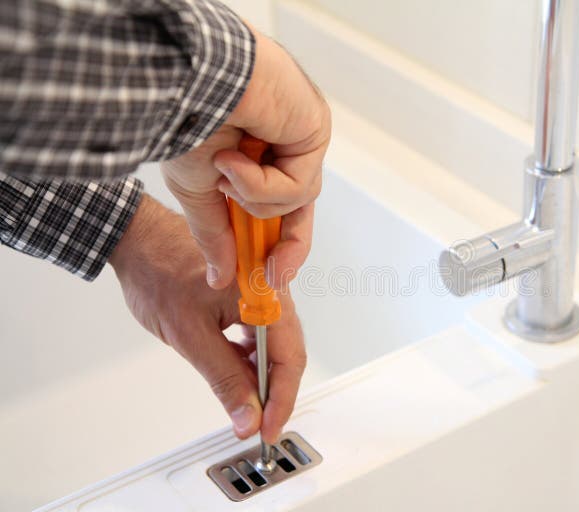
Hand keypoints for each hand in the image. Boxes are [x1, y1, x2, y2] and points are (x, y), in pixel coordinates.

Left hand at [109, 195, 306, 442]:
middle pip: (287, 353)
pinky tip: (235, 375)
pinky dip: (249, 359)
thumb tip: (246, 416)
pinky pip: (259, 334)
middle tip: (255, 424)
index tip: (267, 429)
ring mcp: (261, 292)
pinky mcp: (249, 295)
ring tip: (242, 405)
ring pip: (273, 346)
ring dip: (260, 378)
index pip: (289, 359)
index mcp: (264, 295)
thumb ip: (224, 381)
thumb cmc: (159, 273)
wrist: (140, 239)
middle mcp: (270, 291)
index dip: (281, 400)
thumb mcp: (191, 337)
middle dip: (272, 394)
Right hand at [161, 25, 329, 289]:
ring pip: (295, 202)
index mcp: (252, 157)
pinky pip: (298, 187)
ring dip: (253, 198)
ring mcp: (299, 139)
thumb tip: (220, 276)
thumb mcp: (195, 193)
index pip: (274, 209)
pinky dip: (262, 184)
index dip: (271, 247)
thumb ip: (215, 236)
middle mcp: (280, 146)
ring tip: (223, 168)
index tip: (264, 279)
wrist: (182, 82)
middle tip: (272, 277)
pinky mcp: (314, 132)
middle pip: (296, 211)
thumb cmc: (181, 121)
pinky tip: (235, 159)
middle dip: (284, 248)